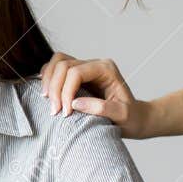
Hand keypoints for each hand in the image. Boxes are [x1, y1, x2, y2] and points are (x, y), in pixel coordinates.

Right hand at [38, 51, 155, 137]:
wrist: (134, 119)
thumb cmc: (131, 118)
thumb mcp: (122, 116)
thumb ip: (102, 108)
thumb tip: (76, 103)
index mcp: (106, 69)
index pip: (76, 72)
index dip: (66, 91)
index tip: (66, 113)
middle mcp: (94, 65)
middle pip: (63, 65)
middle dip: (55, 88)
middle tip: (55, 111)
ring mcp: (85, 68)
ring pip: (57, 62)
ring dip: (49, 81)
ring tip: (47, 100)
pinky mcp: (77, 77)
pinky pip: (56, 69)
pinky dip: (48, 79)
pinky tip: (47, 93)